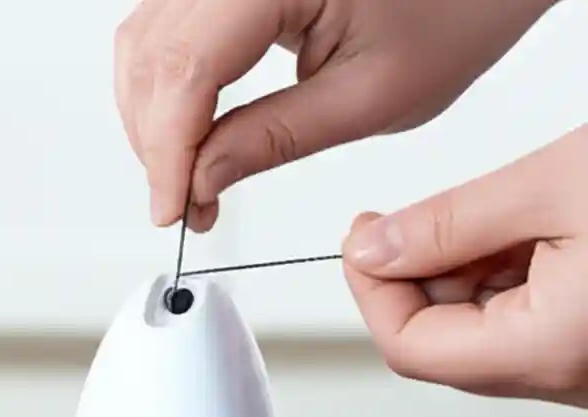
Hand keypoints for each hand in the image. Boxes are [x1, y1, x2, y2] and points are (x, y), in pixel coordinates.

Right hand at [114, 0, 556, 229]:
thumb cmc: (459, 5)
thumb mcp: (371, 96)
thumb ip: (271, 140)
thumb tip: (199, 181)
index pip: (185, 70)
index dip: (166, 151)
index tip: (171, 210)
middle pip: (151, 56)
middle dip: (156, 142)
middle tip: (185, 204)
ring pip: (143, 42)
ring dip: (151, 117)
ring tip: (188, 175)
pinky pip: (162, 28)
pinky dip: (164, 86)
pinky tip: (187, 130)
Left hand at [342, 125, 587, 406]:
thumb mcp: (552, 184)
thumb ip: (448, 223)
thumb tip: (372, 250)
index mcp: (548, 349)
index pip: (410, 347)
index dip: (371, 290)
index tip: (362, 238)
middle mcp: (572, 376)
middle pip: (444, 345)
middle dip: (417, 277)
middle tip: (412, 219)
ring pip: (487, 333)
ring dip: (466, 273)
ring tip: (499, 211)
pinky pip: (534, 324)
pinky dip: (513, 278)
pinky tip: (531, 230)